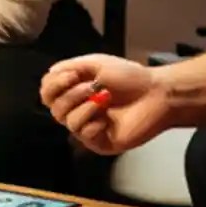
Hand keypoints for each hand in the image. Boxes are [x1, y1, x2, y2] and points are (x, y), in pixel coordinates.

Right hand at [39, 54, 173, 154]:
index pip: (48, 92)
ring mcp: (89, 127)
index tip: (73, 75)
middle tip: (92, 86)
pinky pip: (84, 135)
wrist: (157, 94)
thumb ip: (70, 66)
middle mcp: (79, 110)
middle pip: (54, 108)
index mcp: (75, 91)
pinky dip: (93, 123)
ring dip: (85, 107)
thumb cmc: (130, 77)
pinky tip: (108, 119)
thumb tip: (50, 73)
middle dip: (71, 95)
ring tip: (106, 98)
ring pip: (67, 121)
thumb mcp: (97, 63)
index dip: (54, 84)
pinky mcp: (100, 143)